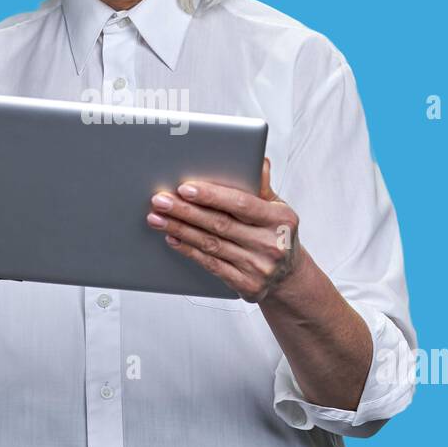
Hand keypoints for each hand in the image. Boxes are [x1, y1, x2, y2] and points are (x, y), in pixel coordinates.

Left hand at [146, 156, 305, 302]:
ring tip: (157, 217)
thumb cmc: (278, 234)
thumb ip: (263, 186)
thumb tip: (257, 160)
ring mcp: (258, 267)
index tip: (185, 188)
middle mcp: (271, 244)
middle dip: (185, 211)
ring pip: (211, 244)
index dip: (211, 195)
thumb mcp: (278, 209)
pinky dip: (189, 250)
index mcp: (281, 219)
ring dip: (180, 229)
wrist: (290, 277)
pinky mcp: (246, 285)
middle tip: (160, 200)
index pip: (241, 203)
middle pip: (220, 224)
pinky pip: (211, 264)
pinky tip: (173, 238)